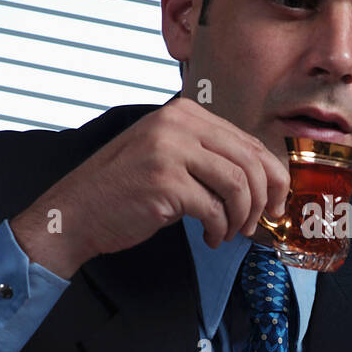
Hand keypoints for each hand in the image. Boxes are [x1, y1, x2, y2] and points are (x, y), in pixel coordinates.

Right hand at [11, 96, 290, 277]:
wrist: (76, 211)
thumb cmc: (124, 189)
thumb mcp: (168, 156)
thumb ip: (207, 156)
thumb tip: (261, 178)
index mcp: (184, 113)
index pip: (248, 141)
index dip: (272, 175)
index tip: (275, 201)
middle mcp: (178, 124)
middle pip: (250, 161)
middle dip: (265, 198)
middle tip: (259, 222)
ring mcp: (170, 150)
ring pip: (238, 185)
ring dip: (242, 217)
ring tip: (230, 232)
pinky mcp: (165, 182)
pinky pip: (215, 209)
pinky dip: (219, 229)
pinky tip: (210, 237)